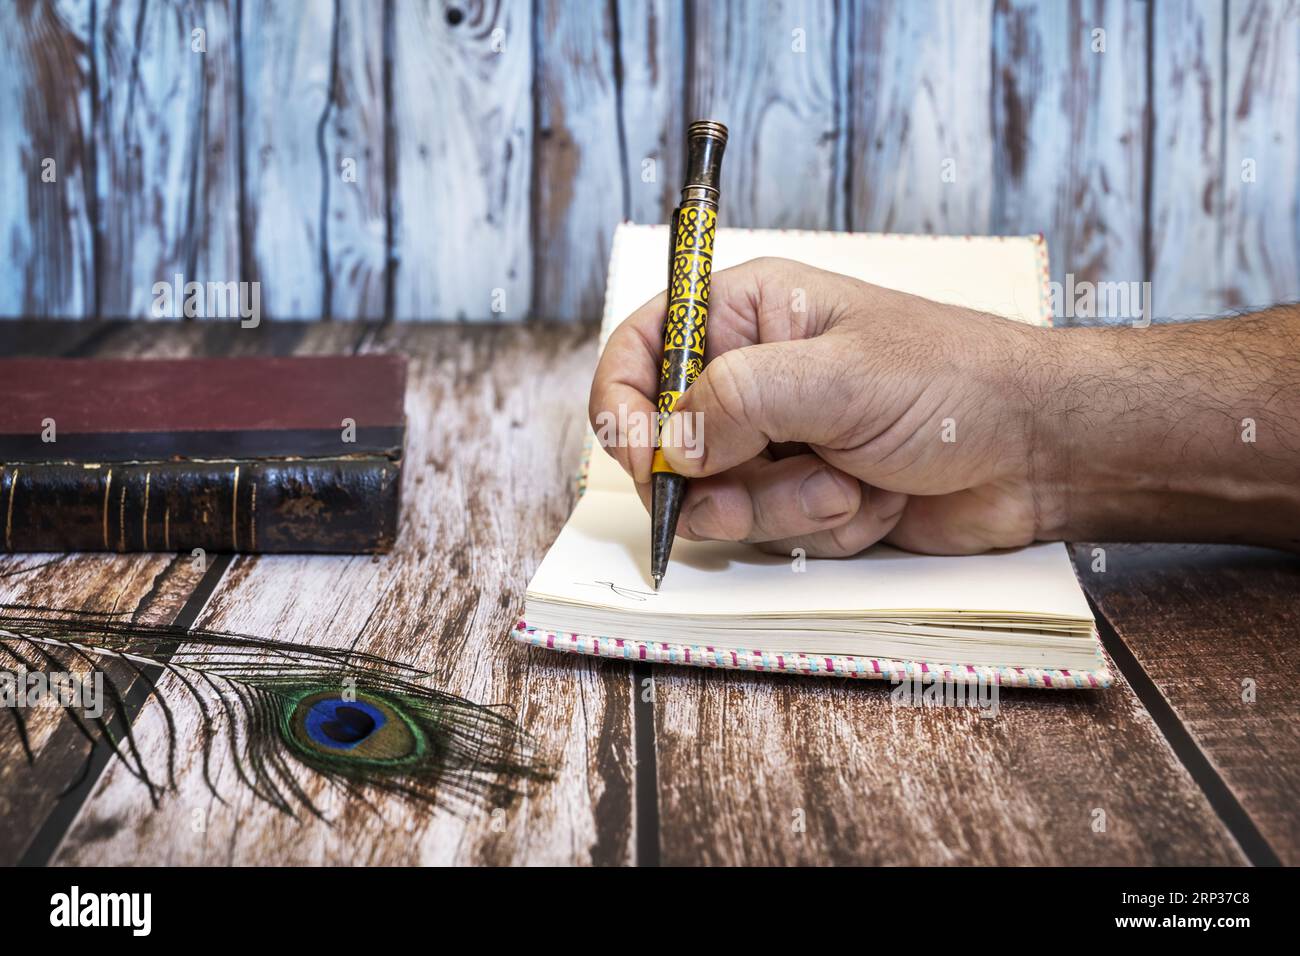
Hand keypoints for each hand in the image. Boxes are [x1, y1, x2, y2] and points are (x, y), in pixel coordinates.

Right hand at [589, 257, 1050, 555]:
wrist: (1037, 451)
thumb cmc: (956, 384)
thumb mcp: (840, 378)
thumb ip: (740, 401)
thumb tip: (669, 444)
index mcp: (749, 314)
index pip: (641, 349)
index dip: (623, 408)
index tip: (643, 462)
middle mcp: (753, 376)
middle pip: (670, 444)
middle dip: (720, 481)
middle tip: (762, 486)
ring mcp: (777, 441)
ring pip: (720, 500)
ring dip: (785, 507)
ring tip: (848, 484)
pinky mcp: (804, 494)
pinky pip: (771, 530)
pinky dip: (823, 527)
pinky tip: (876, 498)